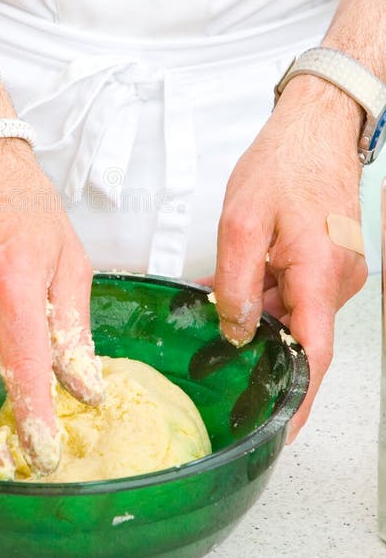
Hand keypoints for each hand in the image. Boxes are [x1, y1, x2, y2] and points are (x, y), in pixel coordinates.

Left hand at [211, 76, 367, 438]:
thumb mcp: (241, 220)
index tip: (281, 429)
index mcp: (319, 274)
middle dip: (258, 339)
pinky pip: (297, 291)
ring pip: (293, 311)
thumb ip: (235, 281)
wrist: (315, 128)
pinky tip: (243, 273)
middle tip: (219, 336)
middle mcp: (336, 280)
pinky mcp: (330, 262)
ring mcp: (337, 272)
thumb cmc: (284, 164)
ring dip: (259, 308)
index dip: (299, 399)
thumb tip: (235, 328)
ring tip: (227, 283)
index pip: (312, 355)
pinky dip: (268, 289)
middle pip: (296, 333)